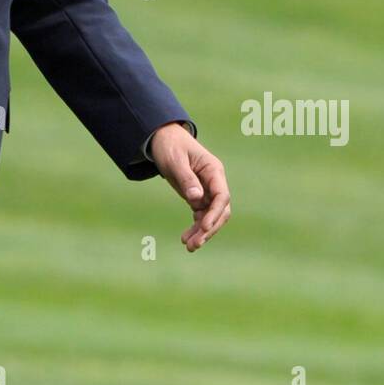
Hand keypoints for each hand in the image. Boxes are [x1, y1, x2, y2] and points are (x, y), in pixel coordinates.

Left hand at [149, 123, 230, 251]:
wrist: (161, 138)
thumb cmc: (169, 146)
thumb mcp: (175, 161)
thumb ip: (186, 179)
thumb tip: (197, 200)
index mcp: (213, 170)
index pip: (222, 196)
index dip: (215, 214)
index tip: (205, 228)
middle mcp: (214, 182)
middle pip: (220, 210)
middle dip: (209, 228)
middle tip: (194, 244)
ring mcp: (207, 190)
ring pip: (210, 216)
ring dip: (202, 232)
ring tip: (188, 246)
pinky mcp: (197, 196)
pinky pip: (201, 215)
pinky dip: (195, 227)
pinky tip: (186, 238)